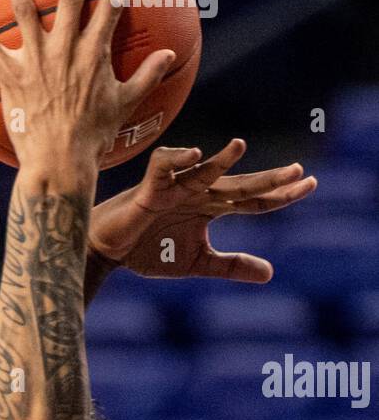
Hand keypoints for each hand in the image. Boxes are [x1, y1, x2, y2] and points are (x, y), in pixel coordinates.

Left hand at [0, 0, 173, 181]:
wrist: (59, 162)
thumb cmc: (92, 138)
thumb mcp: (124, 105)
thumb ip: (147, 76)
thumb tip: (170, 55)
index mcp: (95, 54)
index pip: (109, 8)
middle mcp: (66, 50)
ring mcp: (37, 61)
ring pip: (26, 12)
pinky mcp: (12, 76)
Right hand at [89, 139, 316, 282]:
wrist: (108, 251)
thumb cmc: (149, 249)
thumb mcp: (197, 262)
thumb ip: (231, 265)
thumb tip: (271, 273)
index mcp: (211, 207)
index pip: (253, 200)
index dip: (280, 195)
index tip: (310, 184)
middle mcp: (198, 193)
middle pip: (238, 184)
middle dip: (266, 179)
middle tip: (298, 172)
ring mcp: (175, 189)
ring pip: (203, 171)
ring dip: (220, 160)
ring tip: (240, 145)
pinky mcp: (148, 190)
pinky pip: (164, 167)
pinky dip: (177, 160)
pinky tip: (194, 154)